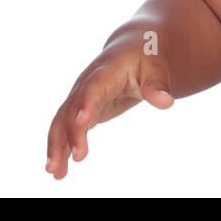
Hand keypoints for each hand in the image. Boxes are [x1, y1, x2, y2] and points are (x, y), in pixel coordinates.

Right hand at [45, 38, 174, 179]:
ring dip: (56, 146)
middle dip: (69, 134)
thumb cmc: (147, 58)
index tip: (83, 122)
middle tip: (73, 159)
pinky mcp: (81, 109)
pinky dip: (61, 149)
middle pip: (71, 109)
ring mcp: (80, 96)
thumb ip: (157, 86)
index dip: (87, 104)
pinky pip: (66, 129)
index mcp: (105, 71)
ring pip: (62, 122)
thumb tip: (166, 102)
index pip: (93, 88)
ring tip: (54, 172)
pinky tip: (59, 171)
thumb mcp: (156, 69)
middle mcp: (86, 84)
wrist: (134, 48)